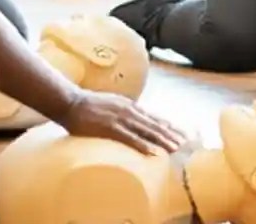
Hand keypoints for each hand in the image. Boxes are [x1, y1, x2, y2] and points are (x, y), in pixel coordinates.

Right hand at [57, 91, 186, 155]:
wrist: (71, 102)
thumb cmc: (88, 105)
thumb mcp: (113, 105)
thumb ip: (124, 112)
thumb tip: (133, 122)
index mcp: (131, 107)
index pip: (155, 118)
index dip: (169, 127)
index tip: (181, 134)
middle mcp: (130, 111)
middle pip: (155, 125)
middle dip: (171, 134)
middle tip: (184, 143)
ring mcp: (121, 119)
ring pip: (147, 131)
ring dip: (162, 140)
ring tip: (174, 148)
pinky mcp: (110, 127)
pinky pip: (130, 138)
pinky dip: (143, 145)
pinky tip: (152, 152)